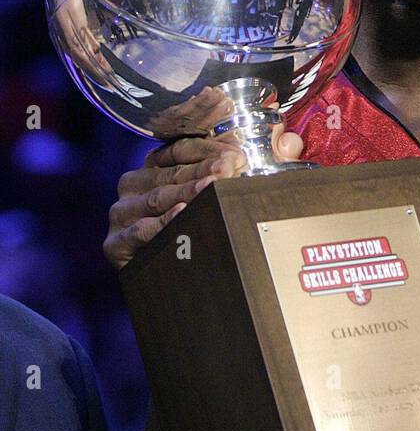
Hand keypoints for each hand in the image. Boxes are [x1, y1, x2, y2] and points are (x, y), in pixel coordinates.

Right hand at [103, 123, 304, 270]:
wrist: (176, 287)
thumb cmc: (202, 228)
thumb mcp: (230, 190)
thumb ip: (262, 161)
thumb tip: (291, 143)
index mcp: (157, 165)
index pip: (182, 147)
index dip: (211, 147)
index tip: (238, 150)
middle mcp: (135, 183)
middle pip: (174, 170)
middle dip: (205, 167)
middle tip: (233, 166)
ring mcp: (123, 212)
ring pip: (158, 196)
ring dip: (187, 190)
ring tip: (213, 186)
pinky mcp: (116, 243)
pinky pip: (140, 230)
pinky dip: (162, 223)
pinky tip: (182, 214)